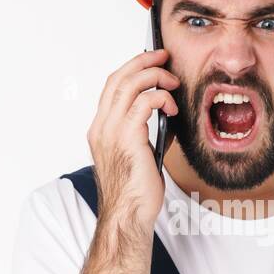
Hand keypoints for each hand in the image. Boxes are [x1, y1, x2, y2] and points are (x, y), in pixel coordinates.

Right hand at [86, 49, 179, 228]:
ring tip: (172, 82)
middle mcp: (101, 127)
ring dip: (155, 76)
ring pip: (129, 84)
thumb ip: (147, 132)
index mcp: (101, 130)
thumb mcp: (140, 155)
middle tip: (164, 57)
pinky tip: (173, 108)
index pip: (112, 87)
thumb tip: (168, 115)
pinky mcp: (128, 138)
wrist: (128, 216)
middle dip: (143, 62)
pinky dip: (161, 98)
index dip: (131, 69)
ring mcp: (111, 132)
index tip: (151, 62)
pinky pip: (145, 102)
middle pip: (118, 78)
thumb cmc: (135, 193)